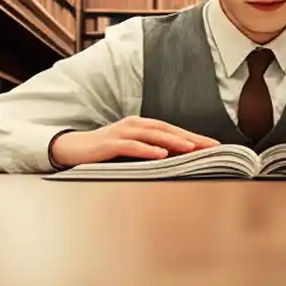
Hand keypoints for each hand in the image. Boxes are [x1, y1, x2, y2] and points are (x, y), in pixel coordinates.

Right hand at [50, 117, 220, 167]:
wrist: (70, 148)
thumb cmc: (103, 151)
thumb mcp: (130, 150)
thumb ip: (149, 152)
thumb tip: (175, 160)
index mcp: (141, 126)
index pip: (172, 130)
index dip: (193, 137)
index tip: (214, 146)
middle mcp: (134, 125)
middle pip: (167, 129)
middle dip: (191, 137)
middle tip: (211, 147)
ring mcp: (121, 132)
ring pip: (153, 134)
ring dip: (173, 140)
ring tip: (191, 148)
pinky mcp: (109, 143)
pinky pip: (132, 145)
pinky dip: (148, 149)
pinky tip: (161, 154)